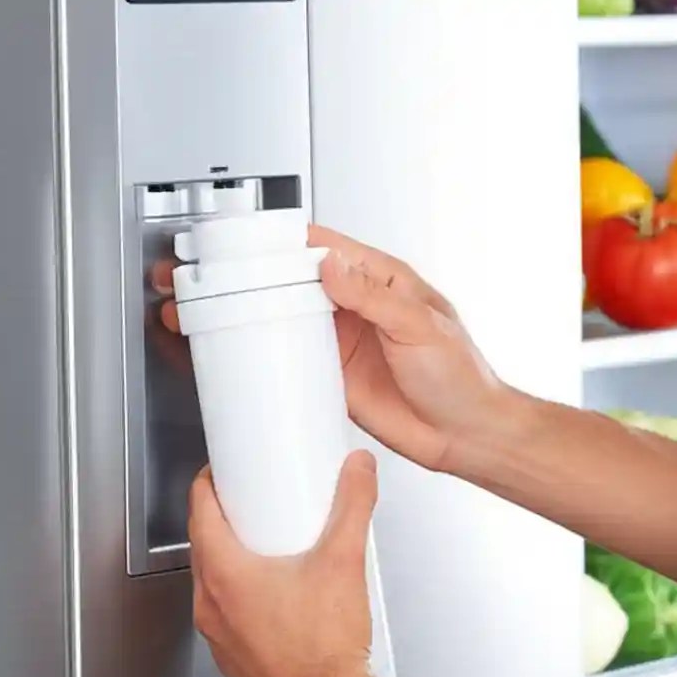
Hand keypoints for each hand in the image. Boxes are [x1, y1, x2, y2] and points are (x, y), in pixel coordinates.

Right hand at [156, 224, 511, 472]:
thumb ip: (372, 296)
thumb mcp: (418, 326)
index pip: (323, 248)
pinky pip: (289, 358)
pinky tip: (240, 352)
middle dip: (252, 275)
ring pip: (285, 317)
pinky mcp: (330, 376)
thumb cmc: (462, 376)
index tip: (248, 241)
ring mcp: (339, 341)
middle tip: (215, 277)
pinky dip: (263, 354)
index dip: (284, 242)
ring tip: (210, 310)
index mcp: (380, 281)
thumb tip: (331, 264)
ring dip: (249, 312)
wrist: (466, 435)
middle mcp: (354, 307)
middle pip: (293, 280)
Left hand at [189, 451, 409, 676]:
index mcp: (225, 573)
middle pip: (203, 543)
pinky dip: (238, 593)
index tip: (222, 471)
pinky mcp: (231, 654)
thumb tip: (358, 471)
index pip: (198, 510)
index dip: (209, 482)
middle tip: (249, 501)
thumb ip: (353, 506)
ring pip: (211, 579)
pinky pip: (223, 612)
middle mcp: (211, 604)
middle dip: (224, 517)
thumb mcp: (344, 560)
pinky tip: (272, 592)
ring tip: (265, 544)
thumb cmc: (324, 650)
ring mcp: (217, 633)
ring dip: (230, 556)